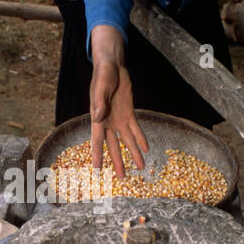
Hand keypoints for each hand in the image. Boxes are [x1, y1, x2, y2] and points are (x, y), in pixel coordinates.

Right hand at [89, 26, 147, 178]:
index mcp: (98, 117)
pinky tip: (146, 149)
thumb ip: (100, 103)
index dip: (97, 154)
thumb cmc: (103, 75)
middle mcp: (108, 122)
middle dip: (118, 161)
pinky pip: (136, 128)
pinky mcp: (129, 112)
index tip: (97, 169)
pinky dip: (140, 138)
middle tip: (123, 177)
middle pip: (113, 146)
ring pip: (127, 140)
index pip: (97, 140)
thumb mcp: (101, 88)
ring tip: (140, 167)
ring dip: (133, 153)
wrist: (113, 66)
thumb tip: (97, 118)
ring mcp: (119, 118)